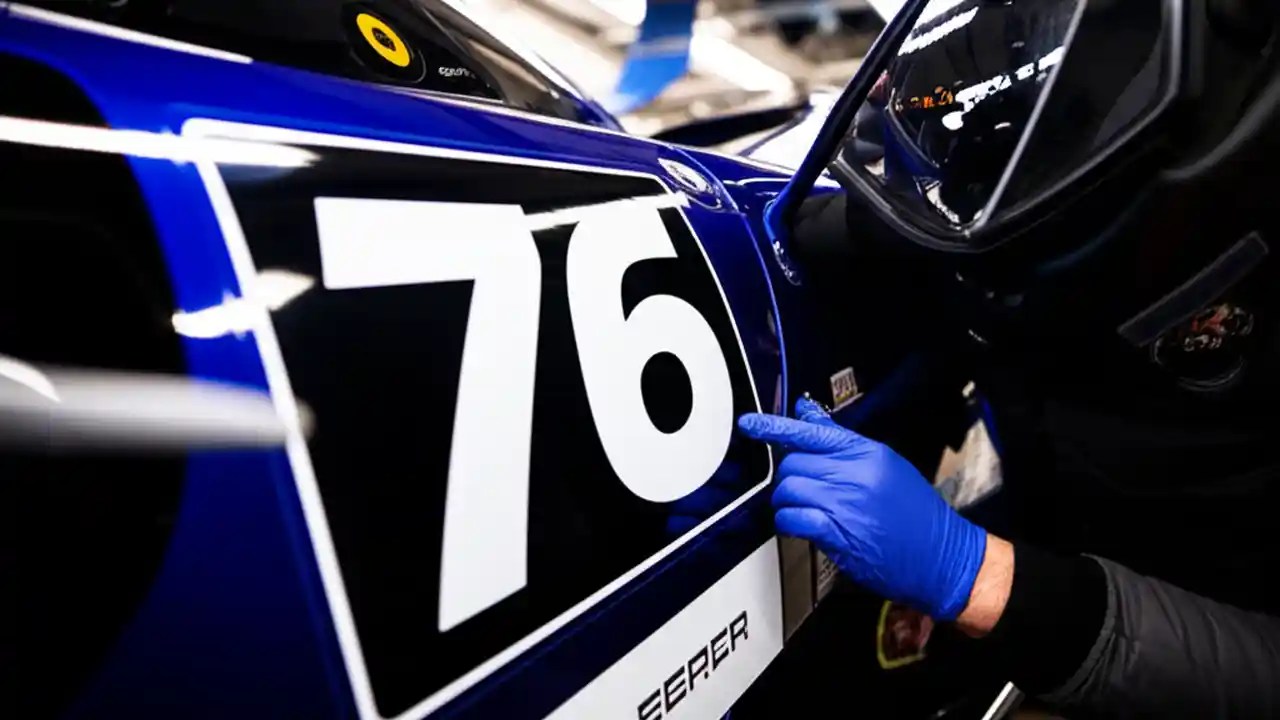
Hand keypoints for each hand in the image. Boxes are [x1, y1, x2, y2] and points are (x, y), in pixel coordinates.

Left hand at [737, 397, 987, 619]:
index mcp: (867, 452)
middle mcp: (855, 473)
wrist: (941, 556)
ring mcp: (846, 503)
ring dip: (786, 502)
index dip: (774, 426)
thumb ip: (840, 441)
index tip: (749, 424)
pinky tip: (799, 526)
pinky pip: (792, 518)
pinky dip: (788, 522)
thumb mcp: (884, 466)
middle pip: (793, 463)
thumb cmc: (914, 514)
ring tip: (802, 510)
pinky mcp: (838, 533)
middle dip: (788, 477)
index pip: (811, 432)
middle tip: (800, 490)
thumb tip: (805, 412)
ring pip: (788, 490)